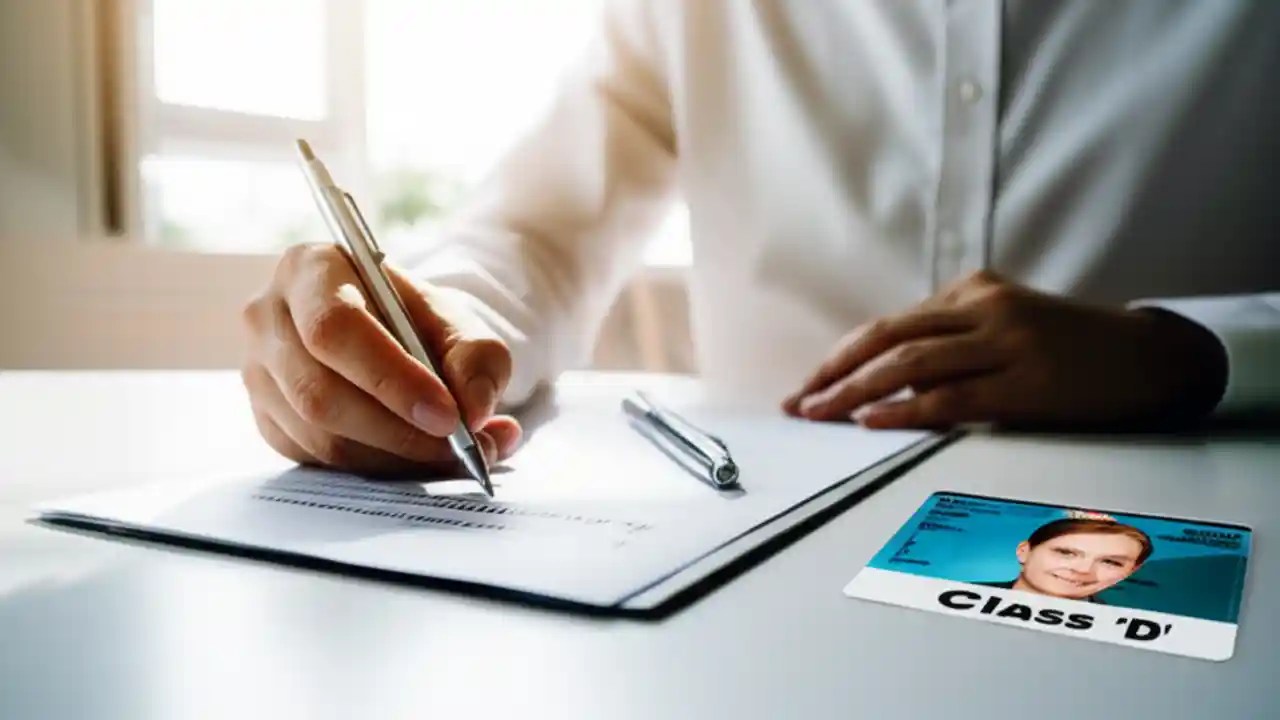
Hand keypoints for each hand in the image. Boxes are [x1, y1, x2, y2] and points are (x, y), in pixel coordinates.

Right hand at [240, 244, 521, 474]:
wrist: (390, 334)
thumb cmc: (416, 320)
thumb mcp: (457, 322)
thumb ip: (477, 358)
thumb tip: (474, 412)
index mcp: (311, 270)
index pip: (336, 328)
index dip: (391, 379)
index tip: (447, 416)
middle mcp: (268, 318)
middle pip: (320, 392)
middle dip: (399, 431)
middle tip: (461, 448)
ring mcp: (259, 373)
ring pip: (319, 436)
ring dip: (394, 456)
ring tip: (455, 455)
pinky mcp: (266, 420)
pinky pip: (316, 460)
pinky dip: (375, 467)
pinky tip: (416, 457)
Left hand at [782, 271, 1226, 429]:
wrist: (1149, 357)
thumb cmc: (1070, 347)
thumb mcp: (1007, 325)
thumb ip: (953, 340)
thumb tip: (887, 379)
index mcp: (973, 291)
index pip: (889, 325)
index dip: (841, 357)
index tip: (806, 385)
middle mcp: (984, 308)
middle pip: (889, 338)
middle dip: (834, 372)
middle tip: (798, 403)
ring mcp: (1007, 343)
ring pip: (912, 362)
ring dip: (856, 390)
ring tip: (820, 414)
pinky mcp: (1028, 382)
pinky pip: (952, 395)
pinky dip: (906, 407)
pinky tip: (871, 420)